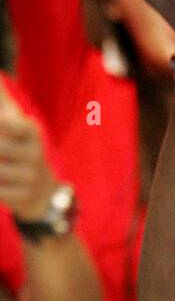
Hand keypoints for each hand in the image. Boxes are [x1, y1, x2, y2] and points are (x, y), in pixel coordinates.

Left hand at [0, 80, 58, 222]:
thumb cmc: (22, 151)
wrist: (44, 195)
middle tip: (0, 149)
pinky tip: (0, 182)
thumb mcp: (17, 126)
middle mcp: (35, 152)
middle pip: (0, 147)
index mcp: (31, 131)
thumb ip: (3, 103)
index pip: (8, 123)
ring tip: (1, 164)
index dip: (2, 125)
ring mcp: (31, 176)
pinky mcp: (24, 197)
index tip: (2, 126)